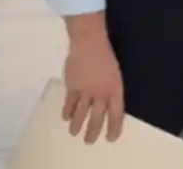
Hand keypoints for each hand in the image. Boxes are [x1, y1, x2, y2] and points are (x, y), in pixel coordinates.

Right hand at [62, 29, 124, 143]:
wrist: (89, 41)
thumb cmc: (105, 55)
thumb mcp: (115, 74)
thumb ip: (112, 90)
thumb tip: (108, 106)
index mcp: (115, 89)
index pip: (116, 114)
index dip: (114, 127)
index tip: (111, 138)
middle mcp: (101, 92)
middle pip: (97, 118)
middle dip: (93, 132)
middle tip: (89, 141)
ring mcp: (86, 90)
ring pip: (81, 113)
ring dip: (77, 125)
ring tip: (75, 133)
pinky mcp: (72, 86)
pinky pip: (69, 103)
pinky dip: (67, 112)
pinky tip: (66, 117)